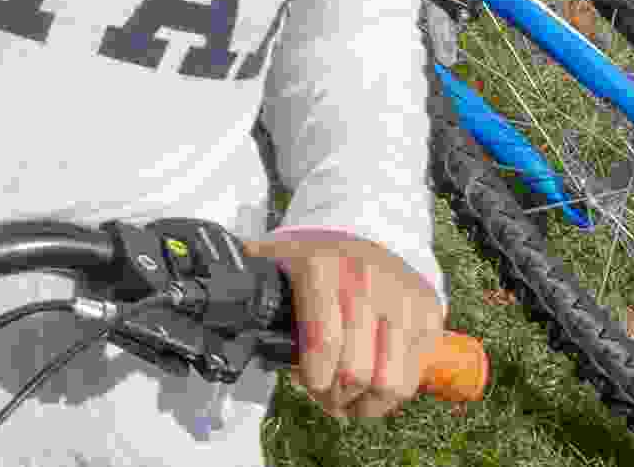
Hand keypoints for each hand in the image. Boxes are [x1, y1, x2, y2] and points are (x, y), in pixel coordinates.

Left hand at [247, 230, 445, 424]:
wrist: (368, 230)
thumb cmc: (314, 257)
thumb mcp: (275, 258)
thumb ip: (244, 281)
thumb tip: (205, 303)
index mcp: (321, 270)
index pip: (323, 344)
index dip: (314, 379)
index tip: (306, 384)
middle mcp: (366, 283)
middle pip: (358, 371)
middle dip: (339, 397)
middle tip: (327, 400)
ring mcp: (402, 298)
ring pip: (393, 380)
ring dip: (370, 404)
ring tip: (352, 403)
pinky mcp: (428, 312)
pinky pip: (416, 372)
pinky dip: (395, 393)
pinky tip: (376, 389)